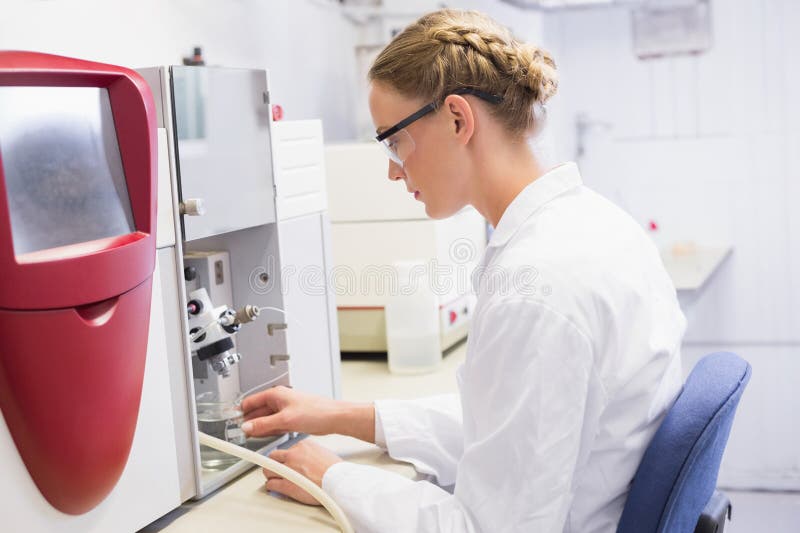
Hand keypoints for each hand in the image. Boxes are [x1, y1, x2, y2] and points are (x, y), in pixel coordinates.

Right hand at [240, 385, 376, 442]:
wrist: (333, 418)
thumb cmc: (316, 412)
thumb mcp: (285, 420)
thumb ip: (264, 424)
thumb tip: (247, 427)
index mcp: (276, 394)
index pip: (252, 401)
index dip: (241, 411)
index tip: (233, 421)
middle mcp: (280, 400)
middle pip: (258, 410)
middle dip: (249, 420)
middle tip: (240, 432)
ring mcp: (287, 409)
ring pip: (267, 417)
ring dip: (259, 426)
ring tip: (250, 436)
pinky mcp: (293, 418)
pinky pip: (276, 423)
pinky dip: (269, 429)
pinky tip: (266, 436)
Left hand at [263, 440, 341, 505]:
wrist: (338, 482)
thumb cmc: (335, 470)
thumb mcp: (322, 452)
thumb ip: (309, 453)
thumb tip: (304, 459)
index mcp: (303, 445)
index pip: (286, 448)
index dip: (284, 457)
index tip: (285, 461)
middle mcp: (293, 455)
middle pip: (273, 457)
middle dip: (273, 464)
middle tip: (275, 469)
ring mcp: (288, 469)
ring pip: (268, 469)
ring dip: (270, 475)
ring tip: (273, 478)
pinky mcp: (287, 484)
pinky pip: (271, 484)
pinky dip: (271, 487)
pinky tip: (274, 488)